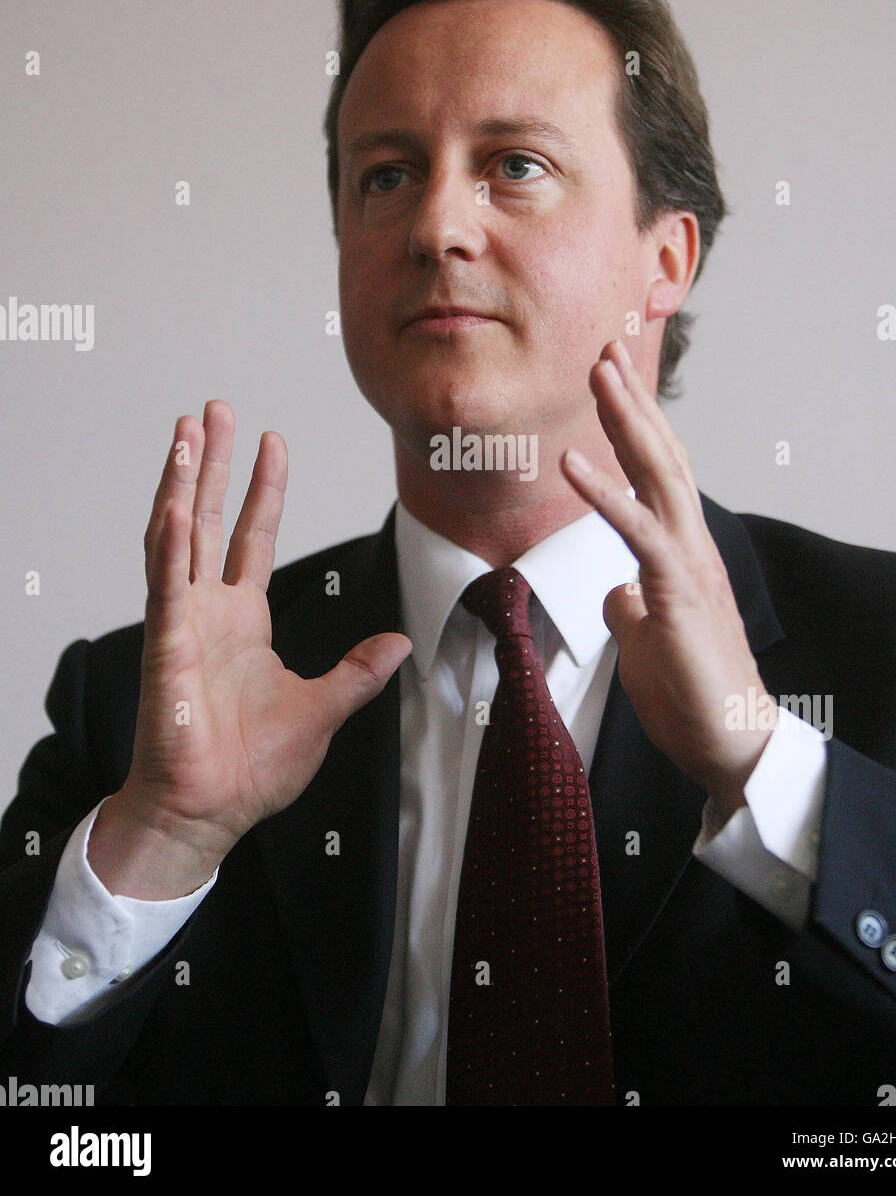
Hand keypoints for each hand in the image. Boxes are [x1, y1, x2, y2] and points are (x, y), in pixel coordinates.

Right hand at [88, 401, 410, 897]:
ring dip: (182, 485)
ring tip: (188, 433)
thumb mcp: (324, 708)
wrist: (211, 814)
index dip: (262, 489)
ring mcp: (181, 626)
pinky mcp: (166, 649)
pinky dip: (169, 546)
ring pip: (177, 538)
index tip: (272, 443)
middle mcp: (207, 612)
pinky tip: (175, 505)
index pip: (251, 537)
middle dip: (214, 464)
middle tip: (214, 410)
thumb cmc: (250, 770)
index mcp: (241, 621)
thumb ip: (359, 671)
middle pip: (208, 519)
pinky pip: (166, 588)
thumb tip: (400, 642)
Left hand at [560, 340, 775, 820]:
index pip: (657, 473)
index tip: (609, 380)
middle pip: (660, 455)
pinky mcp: (679, 591)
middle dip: (630, 399)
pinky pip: (638, 532)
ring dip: (625, 421)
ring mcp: (688, 563)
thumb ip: (633, 605)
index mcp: (680, 550)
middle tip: (606, 346)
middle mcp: (689, 543)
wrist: (729, 741)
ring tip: (599, 372)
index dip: (634, 425)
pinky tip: (572, 461)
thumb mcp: (646, 640)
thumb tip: (616, 591)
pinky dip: (603, 493)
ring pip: (658, 475)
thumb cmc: (693, 693)